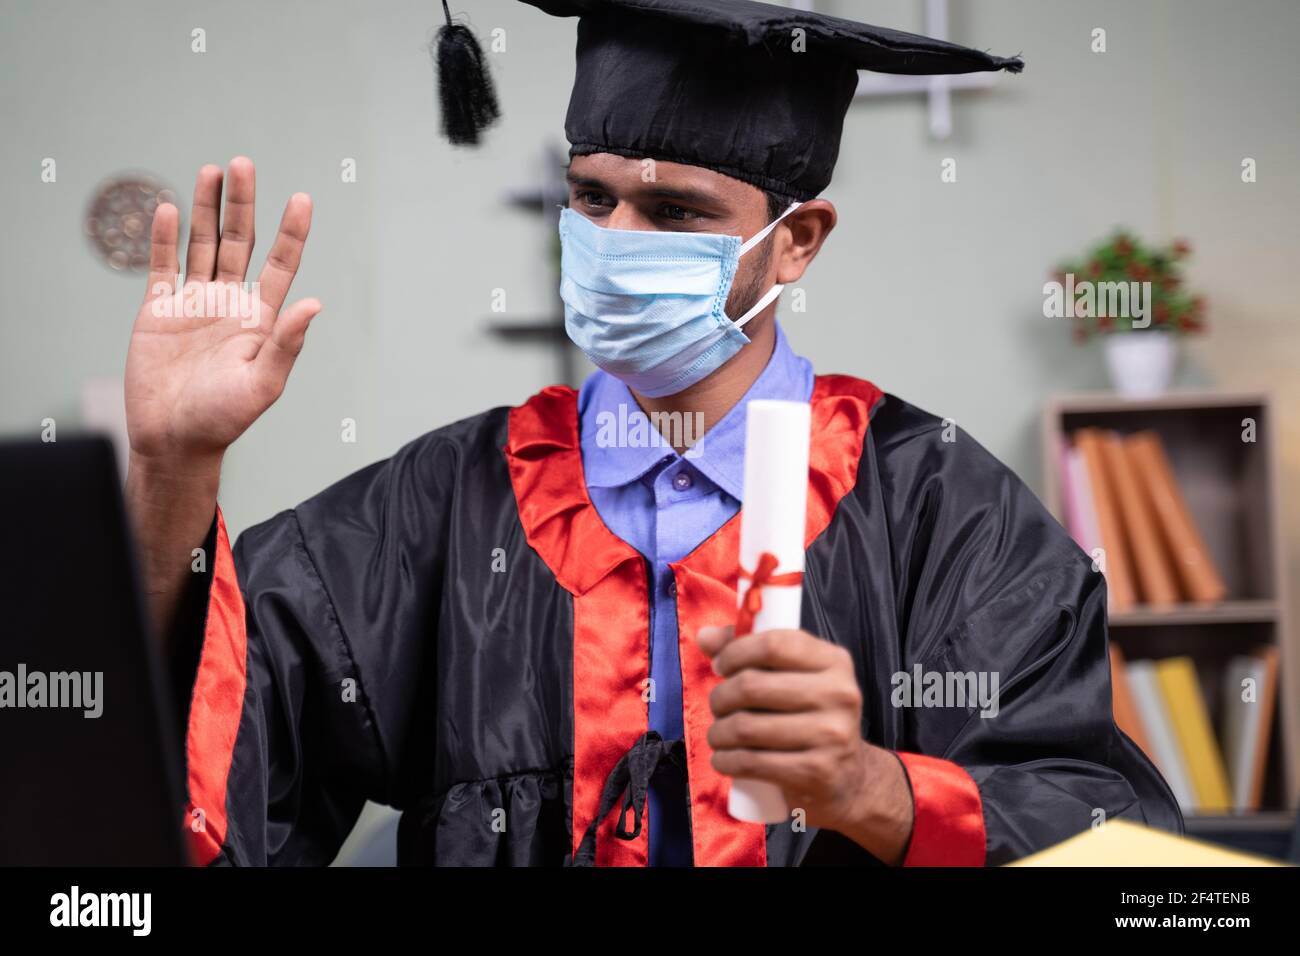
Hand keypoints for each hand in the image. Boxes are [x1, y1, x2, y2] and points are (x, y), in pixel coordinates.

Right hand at [125, 157, 319, 465]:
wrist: (173, 439)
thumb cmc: (223, 419)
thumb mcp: (264, 383)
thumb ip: (287, 343)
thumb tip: (314, 303)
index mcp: (261, 319)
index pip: (280, 265)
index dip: (291, 232)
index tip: (301, 198)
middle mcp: (231, 304)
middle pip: (239, 242)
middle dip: (243, 204)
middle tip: (243, 164)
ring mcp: (194, 303)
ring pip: (202, 245)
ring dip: (206, 209)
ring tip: (213, 171)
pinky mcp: (159, 310)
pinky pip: (162, 265)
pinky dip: (165, 238)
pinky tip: (170, 208)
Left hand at [696, 625, 913, 863]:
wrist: (848, 779)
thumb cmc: (810, 719)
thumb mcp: (792, 677)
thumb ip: (749, 652)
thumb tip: (705, 636)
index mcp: (834, 661)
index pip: (773, 644)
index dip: (736, 652)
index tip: (721, 666)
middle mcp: (839, 694)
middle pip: (752, 685)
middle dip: (720, 697)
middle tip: (717, 707)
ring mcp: (832, 735)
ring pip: (746, 727)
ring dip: (718, 732)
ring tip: (718, 734)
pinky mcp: (817, 772)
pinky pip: (751, 762)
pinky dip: (726, 760)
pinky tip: (724, 758)